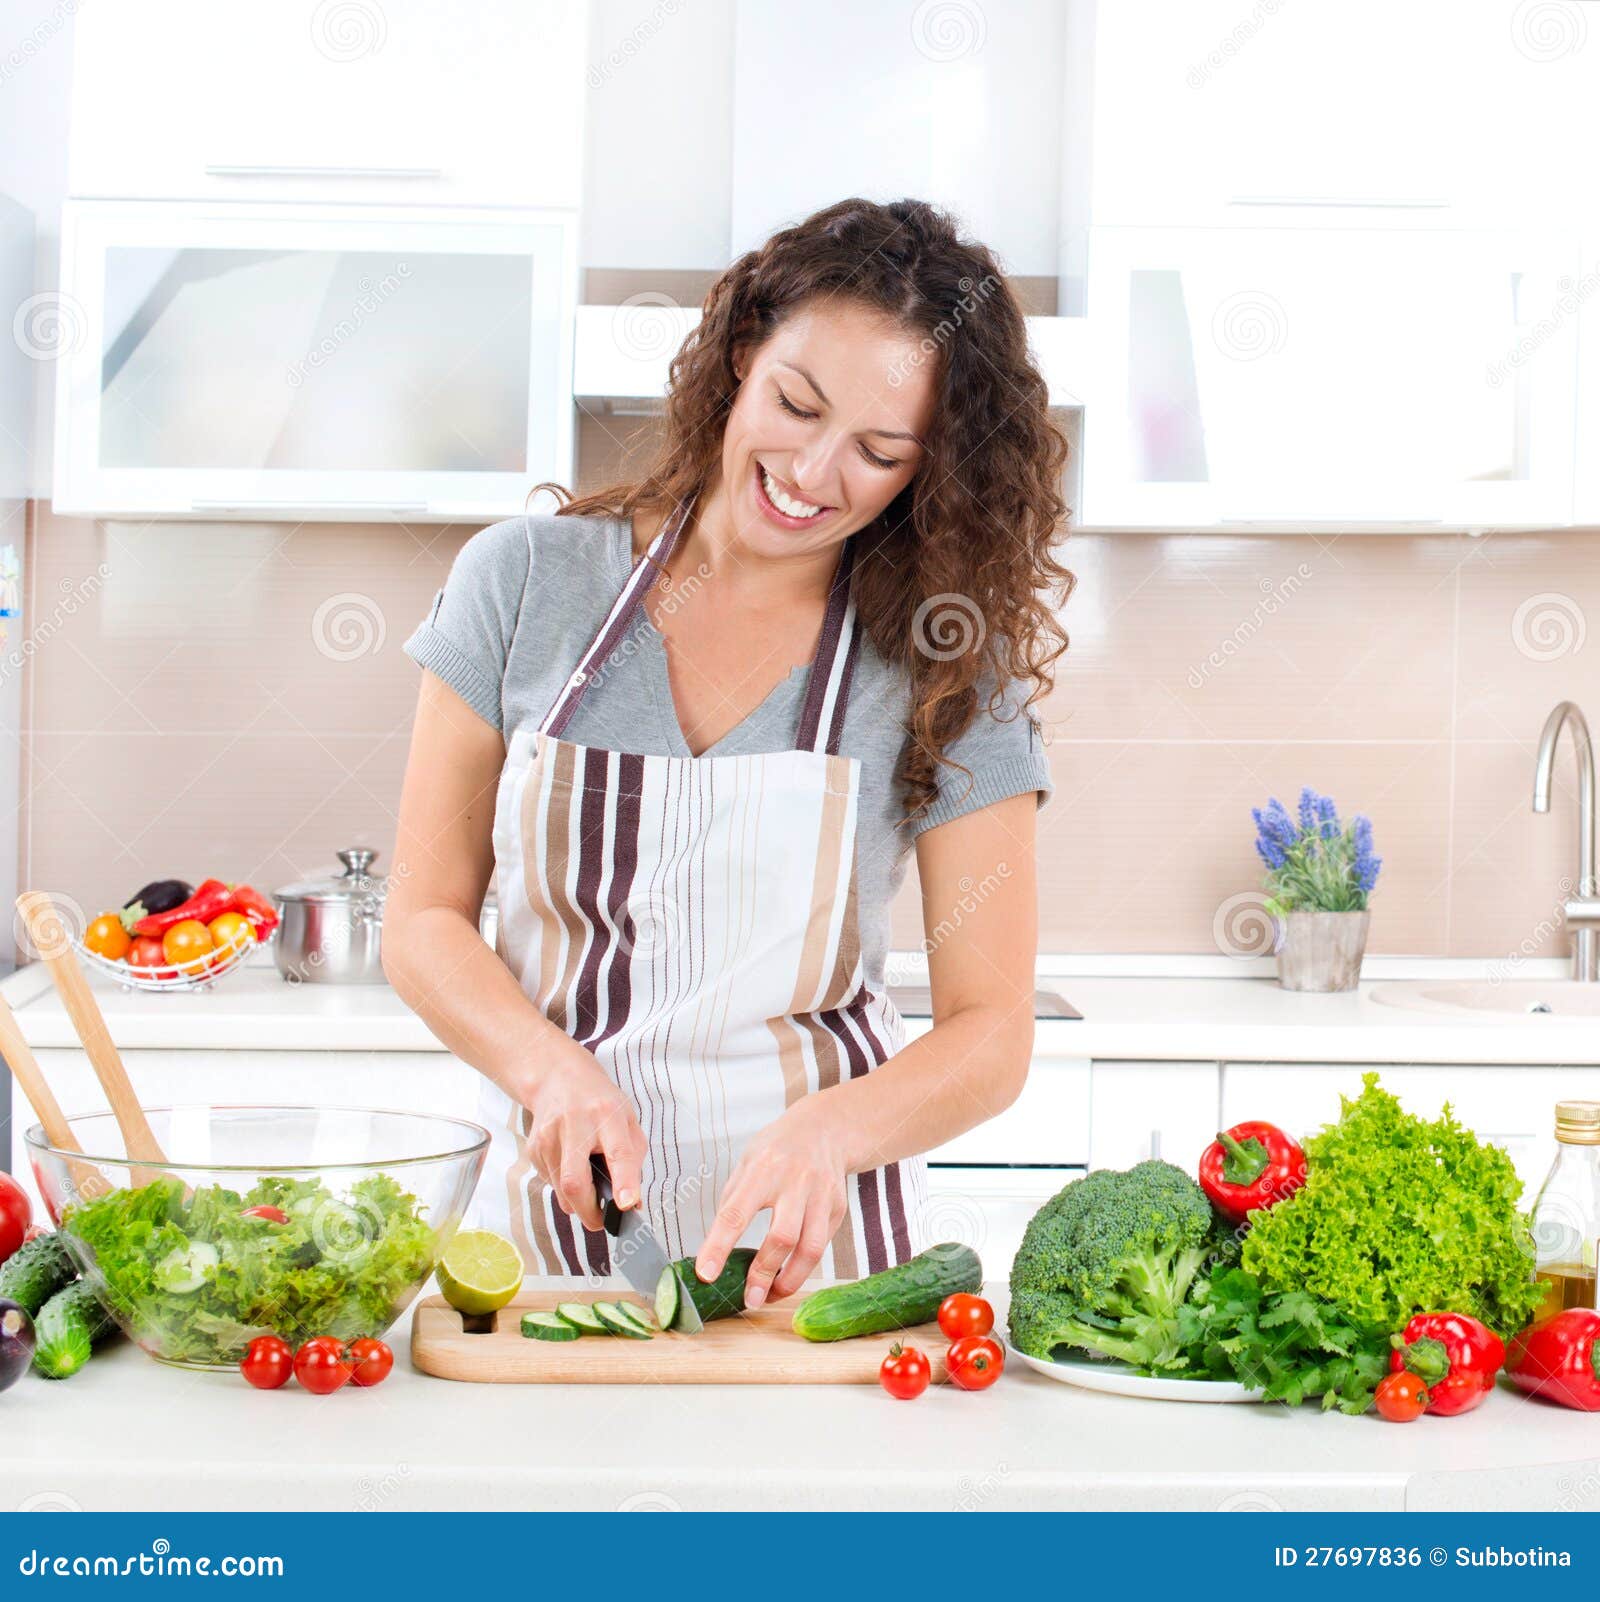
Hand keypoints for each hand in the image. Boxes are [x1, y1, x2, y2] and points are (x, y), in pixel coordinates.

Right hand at [515, 1035, 647, 1232]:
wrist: (559, 1078)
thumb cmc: (600, 1103)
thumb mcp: (628, 1121)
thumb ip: (634, 1160)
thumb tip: (631, 1203)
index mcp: (608, 1115)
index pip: (618, 1152)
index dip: (624, 1181)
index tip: (626, 1204)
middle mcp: (576, 1124)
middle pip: (575, 1181)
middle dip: (589, 1211)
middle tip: (601, 1221)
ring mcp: (549, 1136)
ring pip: (561, 1191)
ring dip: (578, 1201)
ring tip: (589, 1183)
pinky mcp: (533, 1148)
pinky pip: (550, 1184)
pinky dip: (564, 1187)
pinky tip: (571, 1166)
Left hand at [695, 1098, 847, 1307]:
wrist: (826, 1129)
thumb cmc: (778, 1148)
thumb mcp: (747, 1162)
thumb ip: (733, 1200)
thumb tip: (714, 1246)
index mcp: (762, 1168)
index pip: (736, 1213)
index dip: (718, 1246)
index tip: (706, 1273)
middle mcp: (795, 1181)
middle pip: (782, 1236)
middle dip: (763, 1273)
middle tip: (749, 1299)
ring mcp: (821, 1195)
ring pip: (811, 1248)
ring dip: (790, 1280)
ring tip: (771, 1295)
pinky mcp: (838, 1208)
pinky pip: (823, 1246)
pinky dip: (804, 1267)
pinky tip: (788, 1275)